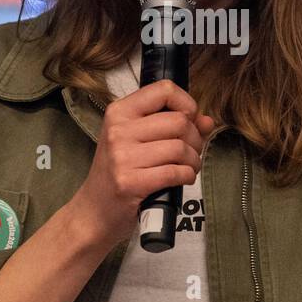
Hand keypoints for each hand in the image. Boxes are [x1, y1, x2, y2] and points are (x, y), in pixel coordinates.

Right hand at [70, 80, 214, 247]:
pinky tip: (182, 178)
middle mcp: (118, 130)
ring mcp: (122, 157)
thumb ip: (172, 126)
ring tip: (187, 167)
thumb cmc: (119, 172)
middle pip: (179, 121)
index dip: (187, 104)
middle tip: (191, 151)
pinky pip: (175, 172)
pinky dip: (187, 176)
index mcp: (119, 112)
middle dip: (195, 138)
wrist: (94, 210)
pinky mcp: (130, 182)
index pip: (164, 90)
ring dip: (193, 160)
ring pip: (180, 148)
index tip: (190, 120)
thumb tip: (206, 121)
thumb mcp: (137, 141)